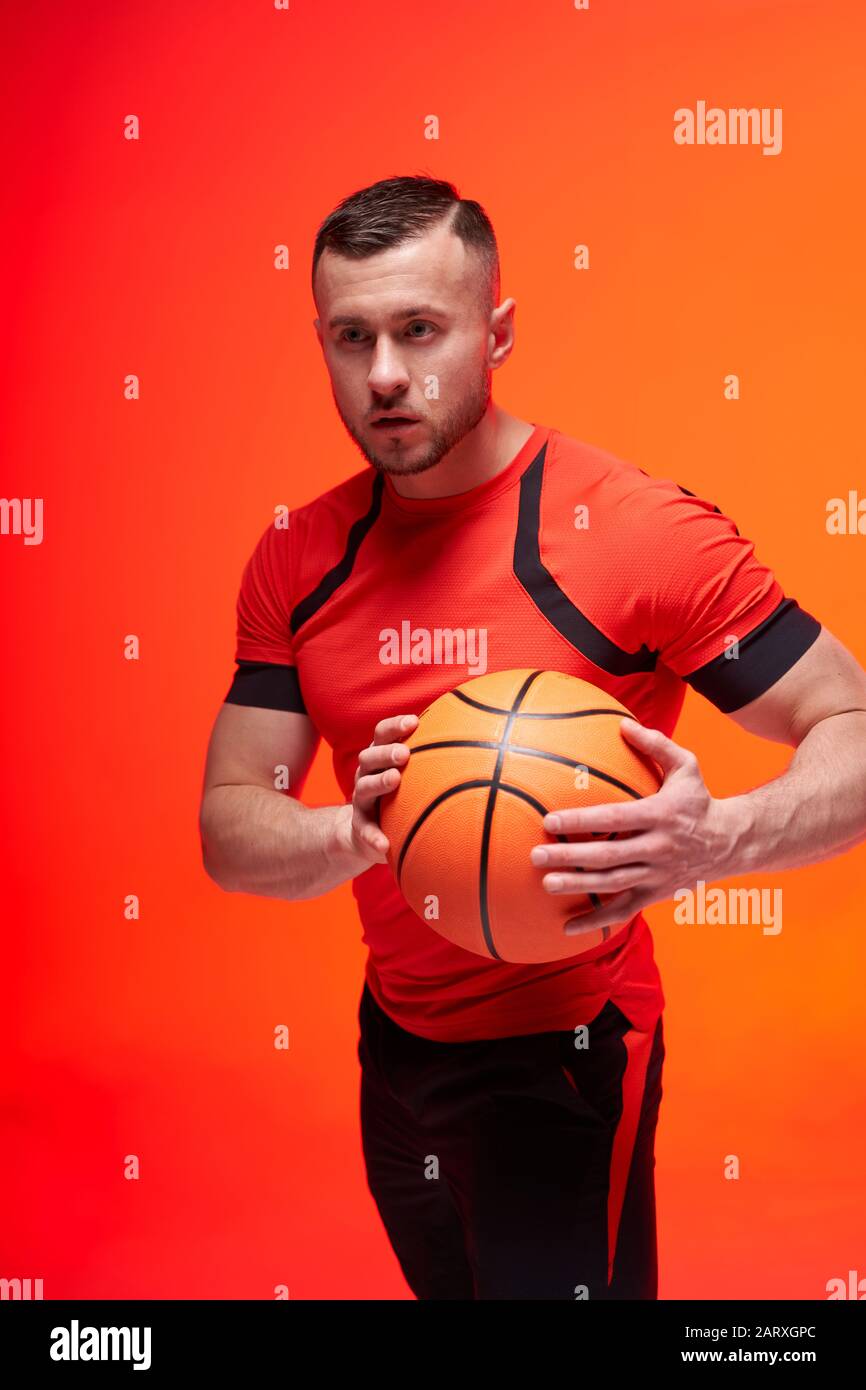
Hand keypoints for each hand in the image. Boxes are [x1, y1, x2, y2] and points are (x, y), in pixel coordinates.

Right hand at [340, 713, 418, 865]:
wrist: (367, 833)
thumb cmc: (398, 797)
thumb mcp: (410, 776)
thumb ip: (432, 759)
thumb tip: (474, 738)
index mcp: (379, 759)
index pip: (381, 735)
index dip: (394, 727)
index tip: (413, 722)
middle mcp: (366, 775)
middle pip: (369, 757)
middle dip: (386, 752)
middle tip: (405, 753)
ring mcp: (361, 801)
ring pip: (363, 788)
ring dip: (378, 783)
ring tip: (394, 779)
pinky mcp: (360, 827)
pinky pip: (364, 831)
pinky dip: (373, 836)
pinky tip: (384, 844)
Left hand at [528, 717, 735, 934]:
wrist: (732, 842)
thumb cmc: (699, 800)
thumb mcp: (686, 766)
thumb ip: (656, 745)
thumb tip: (622, 724)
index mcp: (660, 815)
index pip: (615, 818)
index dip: (582, 821)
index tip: (550, 820)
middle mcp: (658, 848)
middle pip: (608, 855)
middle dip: (570, 856)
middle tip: (536, 855)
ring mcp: (657, 875)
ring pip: (613, 884)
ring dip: (578, 886)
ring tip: (546, 884)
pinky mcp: (656, 895)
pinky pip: (624, 910)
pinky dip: (596, 921)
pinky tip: (567, 927)